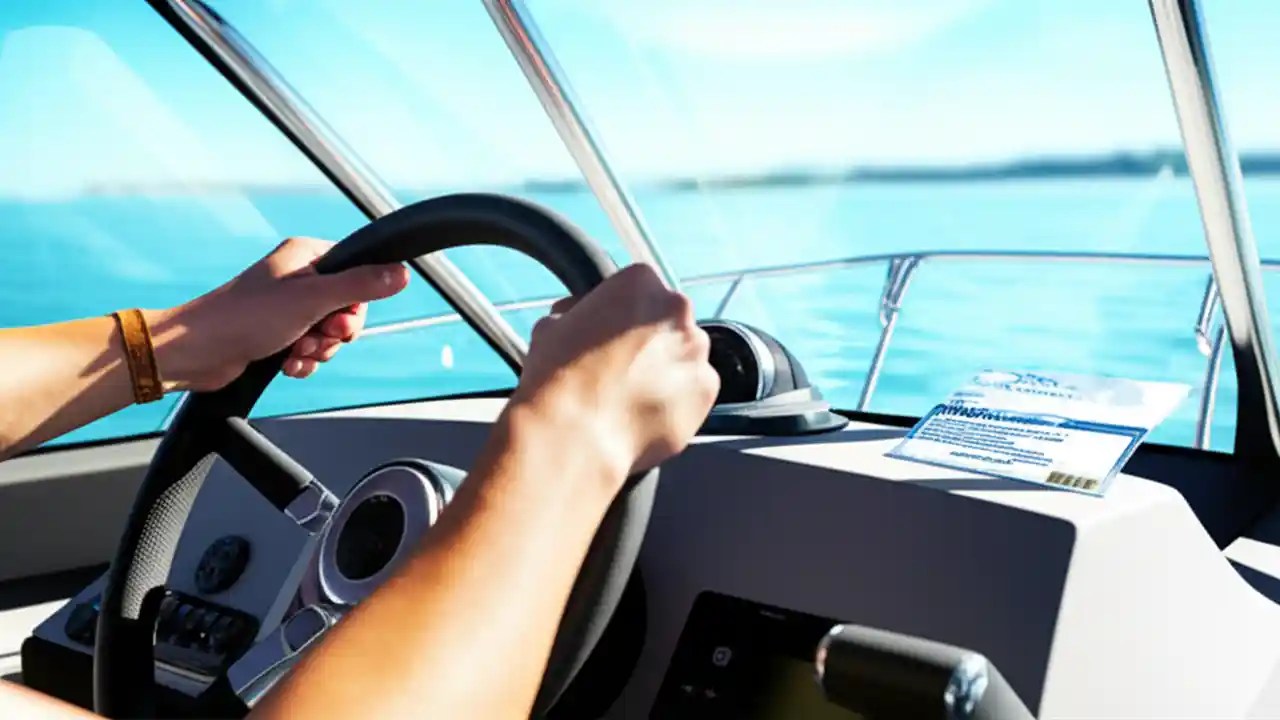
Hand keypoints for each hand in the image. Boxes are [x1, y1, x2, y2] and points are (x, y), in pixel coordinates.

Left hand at [149, 237, 409, 391]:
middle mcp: (298, 277)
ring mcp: (287, 305)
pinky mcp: (277, 331)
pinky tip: (288, 363)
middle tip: (317, 336)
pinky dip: (304, 359)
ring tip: (296, 351)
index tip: (339, 318)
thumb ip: (360, 285)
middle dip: (336, 332)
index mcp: (308, 255)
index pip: (359, 273)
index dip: (357, 302)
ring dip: (319, 349)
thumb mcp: (313, 298)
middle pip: (347, 307)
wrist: (197, 350)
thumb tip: (401, 274)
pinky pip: (310, 347)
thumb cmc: (245, 317)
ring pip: (329, 332)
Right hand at [509, 263, 718, 479]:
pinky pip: (694, 391)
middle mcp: (675, 309)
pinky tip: (644, 414)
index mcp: (639, 282)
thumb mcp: (552, 326)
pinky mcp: (706, 390)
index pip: (637, 289)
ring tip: (630, 397)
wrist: (575, 435)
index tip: (609, 337)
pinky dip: (677, 402)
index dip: (620, 316)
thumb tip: (578, 318)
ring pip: (683, 356)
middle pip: (667, 320)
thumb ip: (578, 314)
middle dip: (649, 341)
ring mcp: (696, 351)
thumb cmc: (557, 380)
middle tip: (620, 370)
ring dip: (665, 370)